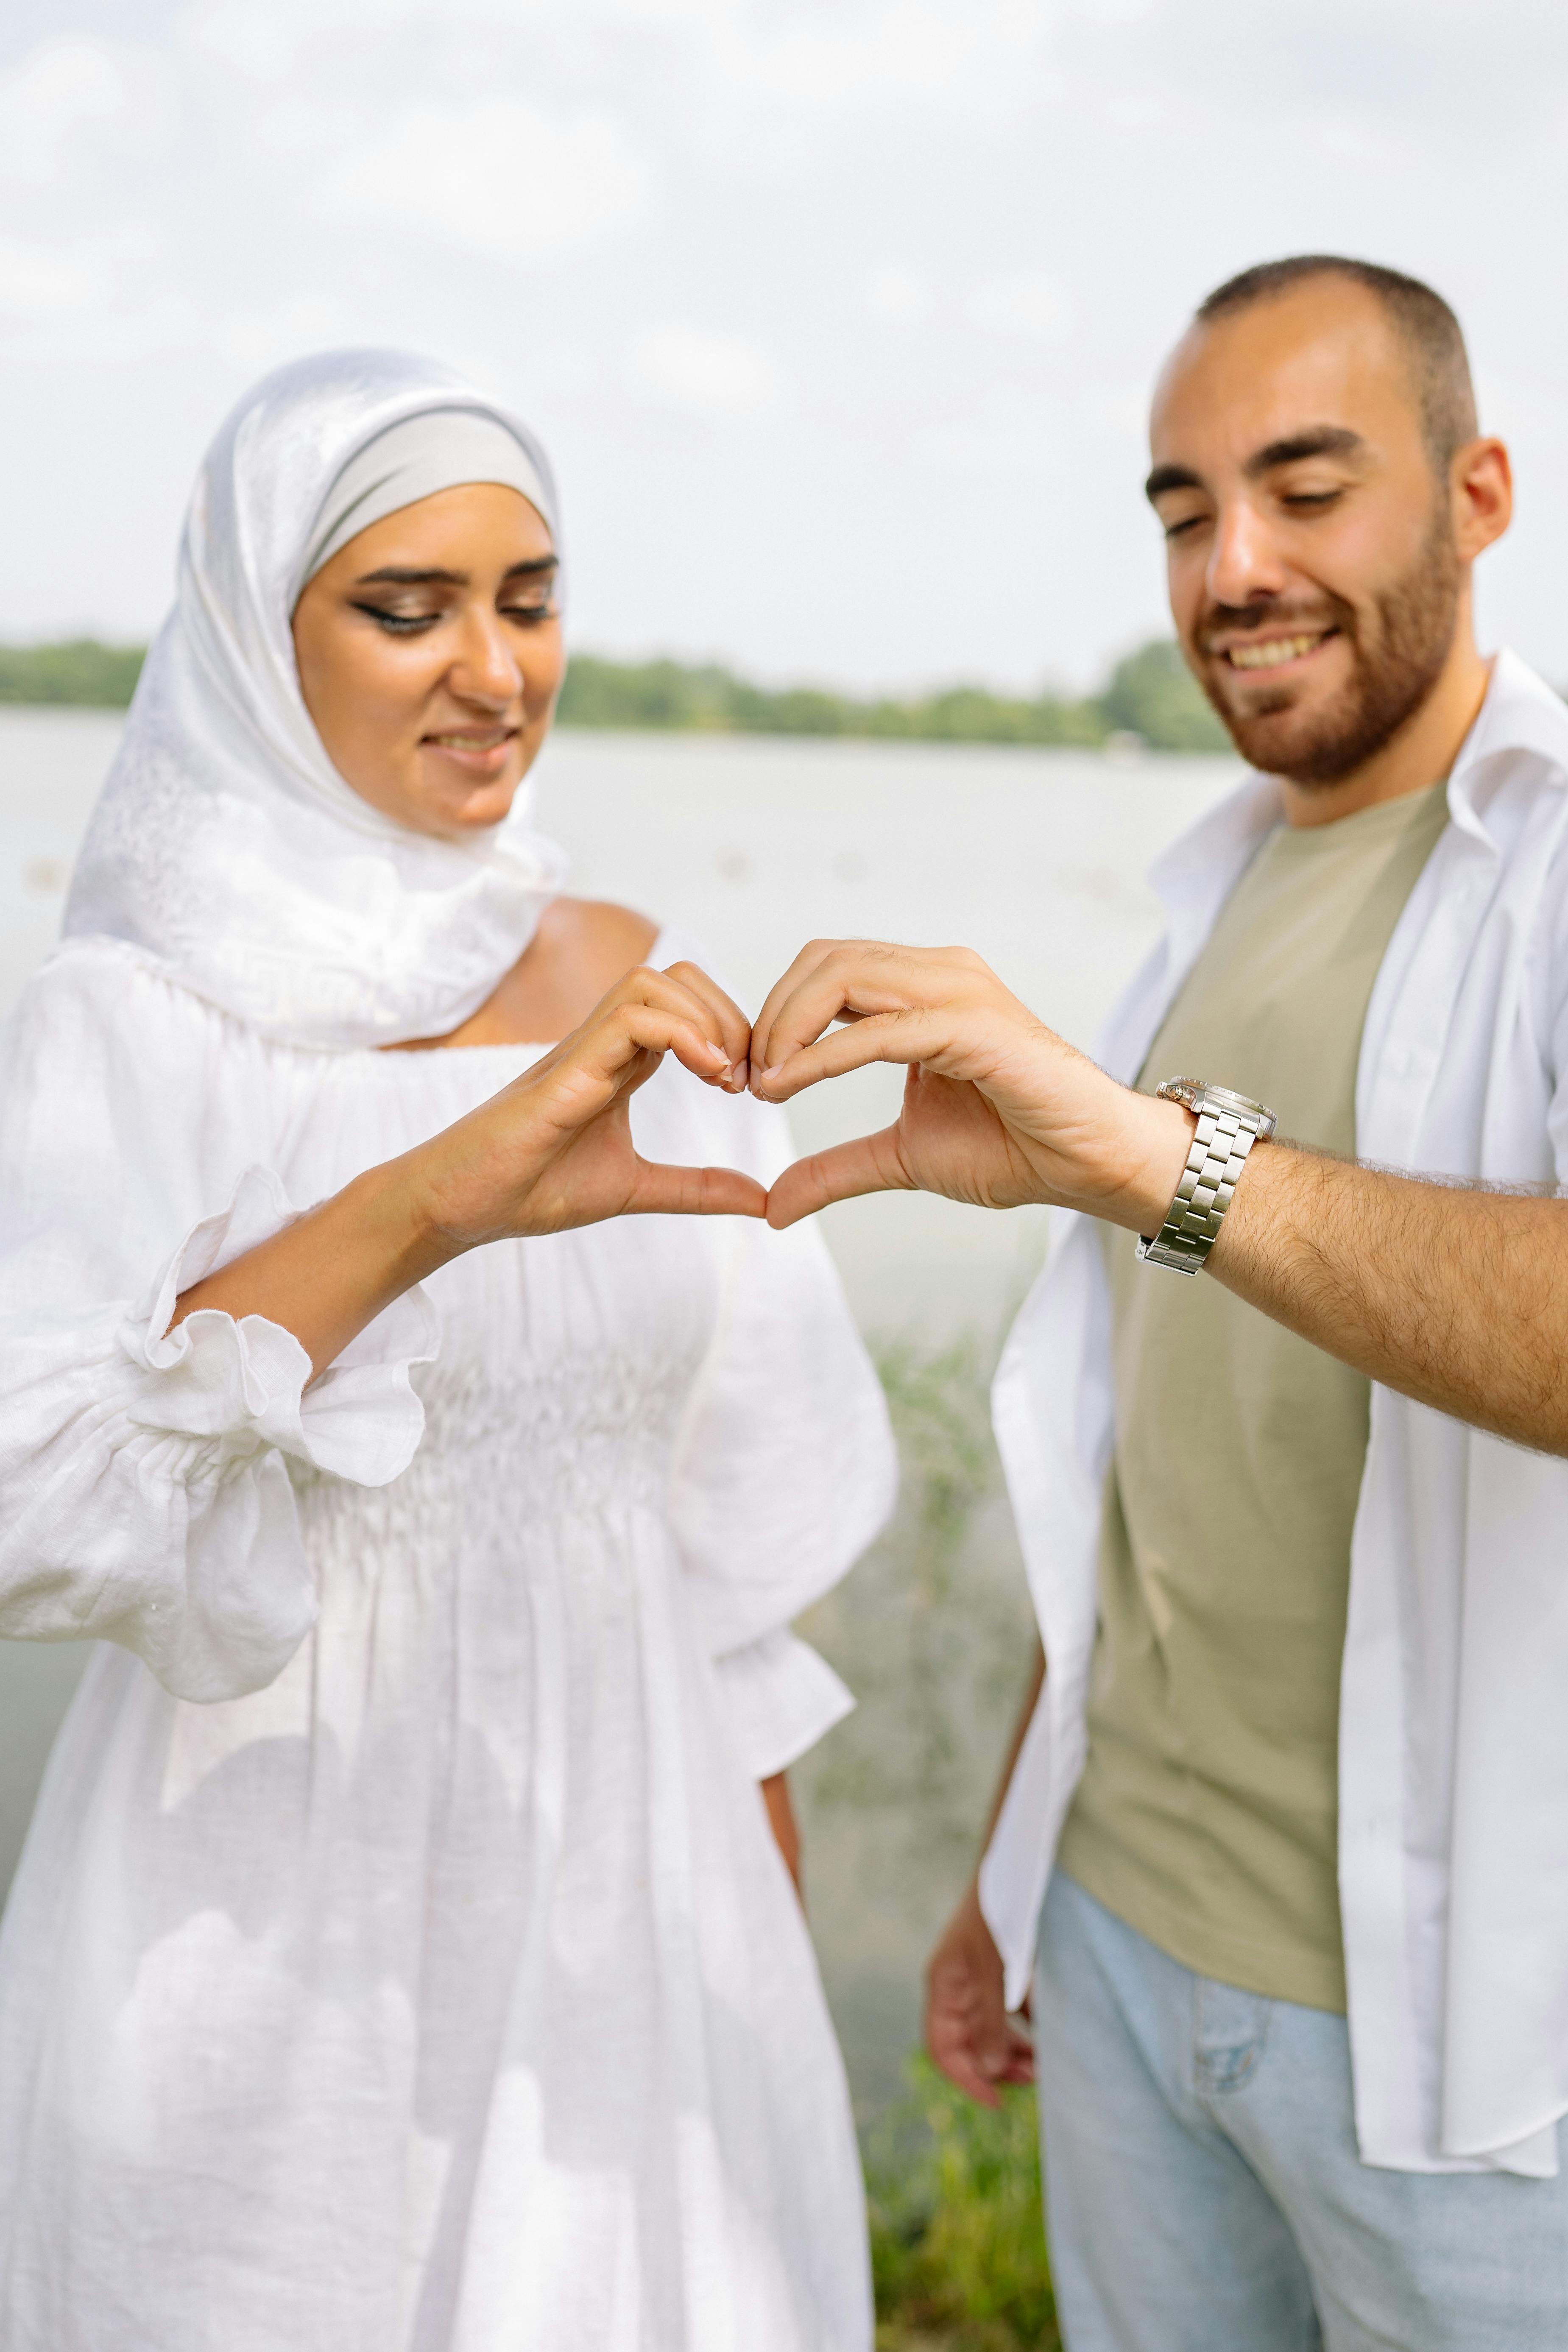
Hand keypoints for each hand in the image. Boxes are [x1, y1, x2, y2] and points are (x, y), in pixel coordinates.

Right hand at [415, 961, 764, 1245]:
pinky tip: (703, 1076)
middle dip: (727, 1014)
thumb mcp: (634, 1189)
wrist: (459, 1207)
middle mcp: (602, 1044)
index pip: (686, 1004)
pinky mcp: (562, 1073)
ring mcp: (580, 1051)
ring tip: (722, 1077)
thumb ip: (696, 1189)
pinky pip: (626, 1019)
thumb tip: (761, 1200)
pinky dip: (678, 1035)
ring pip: (650, 980)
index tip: (744, 1088)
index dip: (730, 1031)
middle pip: (676, 975)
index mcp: (620, 1062)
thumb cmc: (531, 1190)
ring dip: (703, 1019)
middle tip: (740, 1080)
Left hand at [748, 939, 1191, 1231]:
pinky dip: (823, 1056)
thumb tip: (773, 1206)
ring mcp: (959, 992)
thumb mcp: (902, 1158)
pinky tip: (790, 1085)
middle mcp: (939, 974)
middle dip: (770, 1015)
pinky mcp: (975, 1026)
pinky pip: (879, 1029)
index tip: (748, 1077)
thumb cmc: (1014, 1147)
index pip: (824, 970)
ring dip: (787, 1028)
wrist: (1088, 1163)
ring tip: (763, 1083)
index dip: (774, 1015)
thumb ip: (837, 1169)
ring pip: (843, 977)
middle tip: (745, 1078)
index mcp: (921, 990)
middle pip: (823, 960)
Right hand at [925, 1880, 1033, 2107]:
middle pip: (966, 2044)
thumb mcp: (994, 1966)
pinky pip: (1007, 2012)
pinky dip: (1025, 2028)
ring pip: (988, 2031)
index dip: (966, 2080)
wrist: (1015, 1863)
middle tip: (1035, 2080)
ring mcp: (977, 1979)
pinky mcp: (999, 1971)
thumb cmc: (998, 1911)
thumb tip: (987, 2070)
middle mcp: (956, 1986)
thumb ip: (989, 2017)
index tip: (997, 2104)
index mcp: (944, 1984)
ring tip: (1044, 2065)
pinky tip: (1048, 2034)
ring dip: (1012, 2052)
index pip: (942, 2048)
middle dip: (996, 2068)